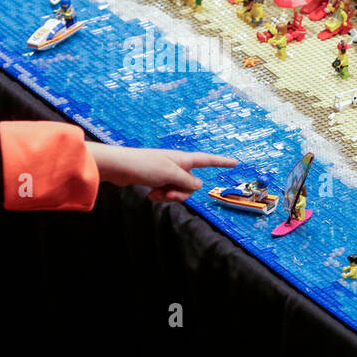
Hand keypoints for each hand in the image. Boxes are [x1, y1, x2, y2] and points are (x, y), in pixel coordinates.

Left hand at [86, 142, 236, 202]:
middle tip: (167, 193)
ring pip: (179, 191)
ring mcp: (168, 174)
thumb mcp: (170, 175)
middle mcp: (178, 165)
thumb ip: (188, 182)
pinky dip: (161, 197)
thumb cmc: (145, 165)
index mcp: (183, 159)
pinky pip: (167, 193)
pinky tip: (150, 195)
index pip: (208, 160)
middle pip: (192, 185)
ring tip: (156, 194)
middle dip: (181, 193)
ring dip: (169, 196)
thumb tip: (199, 186)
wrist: (121, 167)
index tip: (235, 162)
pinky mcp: (158, 180)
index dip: (221, 162)